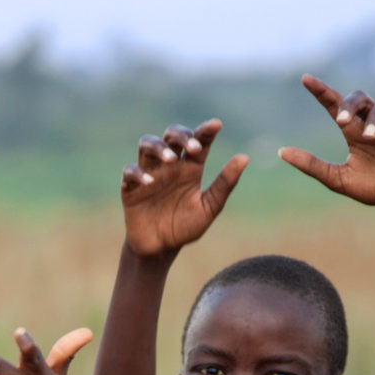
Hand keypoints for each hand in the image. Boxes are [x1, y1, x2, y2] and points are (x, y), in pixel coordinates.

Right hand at [121, 120, 247, 257]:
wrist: (161, 249)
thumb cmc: (185, 227)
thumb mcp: (209, 208)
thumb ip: (225, 184)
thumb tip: (245, 158)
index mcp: (190, 168)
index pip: (198, 141)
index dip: (206, 131)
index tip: (216, 125)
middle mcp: (170, 166)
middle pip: (171, 135)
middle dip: (182, 135)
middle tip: (194, 148)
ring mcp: (150, 173)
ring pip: (147, 144)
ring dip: (159, 147)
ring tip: (171, 160)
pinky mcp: (131, 187)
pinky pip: (130, 171)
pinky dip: (138, 173)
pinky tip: (150, 182)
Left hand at [279, 75, 374, 207]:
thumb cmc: (372, 188)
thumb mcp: (339, 179)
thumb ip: (313, 166)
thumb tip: (281, 152)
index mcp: (353, 131)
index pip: (335, 104)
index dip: (321, 91)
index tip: (305, 80)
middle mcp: (373, 123)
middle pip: (361, 98)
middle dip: (350, 103)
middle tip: (340, 120)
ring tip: (367, 136)